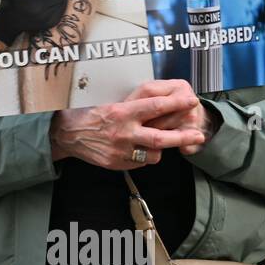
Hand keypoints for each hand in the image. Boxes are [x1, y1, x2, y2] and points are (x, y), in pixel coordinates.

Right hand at [49, 86, 206, 169]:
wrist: (65, 135)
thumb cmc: (88, 115)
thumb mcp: (110, 105)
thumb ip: (133, 107)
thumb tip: (159, 104)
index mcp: (121, 113)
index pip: (155, 107)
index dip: (176, 103)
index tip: (191, 101)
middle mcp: (123, 133)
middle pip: (161, 138)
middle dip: (183, 137)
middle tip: (199, 135)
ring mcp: (120, 151)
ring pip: (153, 155)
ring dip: (161, 150)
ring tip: (164, 143)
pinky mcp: (117, 164)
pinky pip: (140, 163)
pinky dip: (144, 157)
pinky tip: (140, 150)